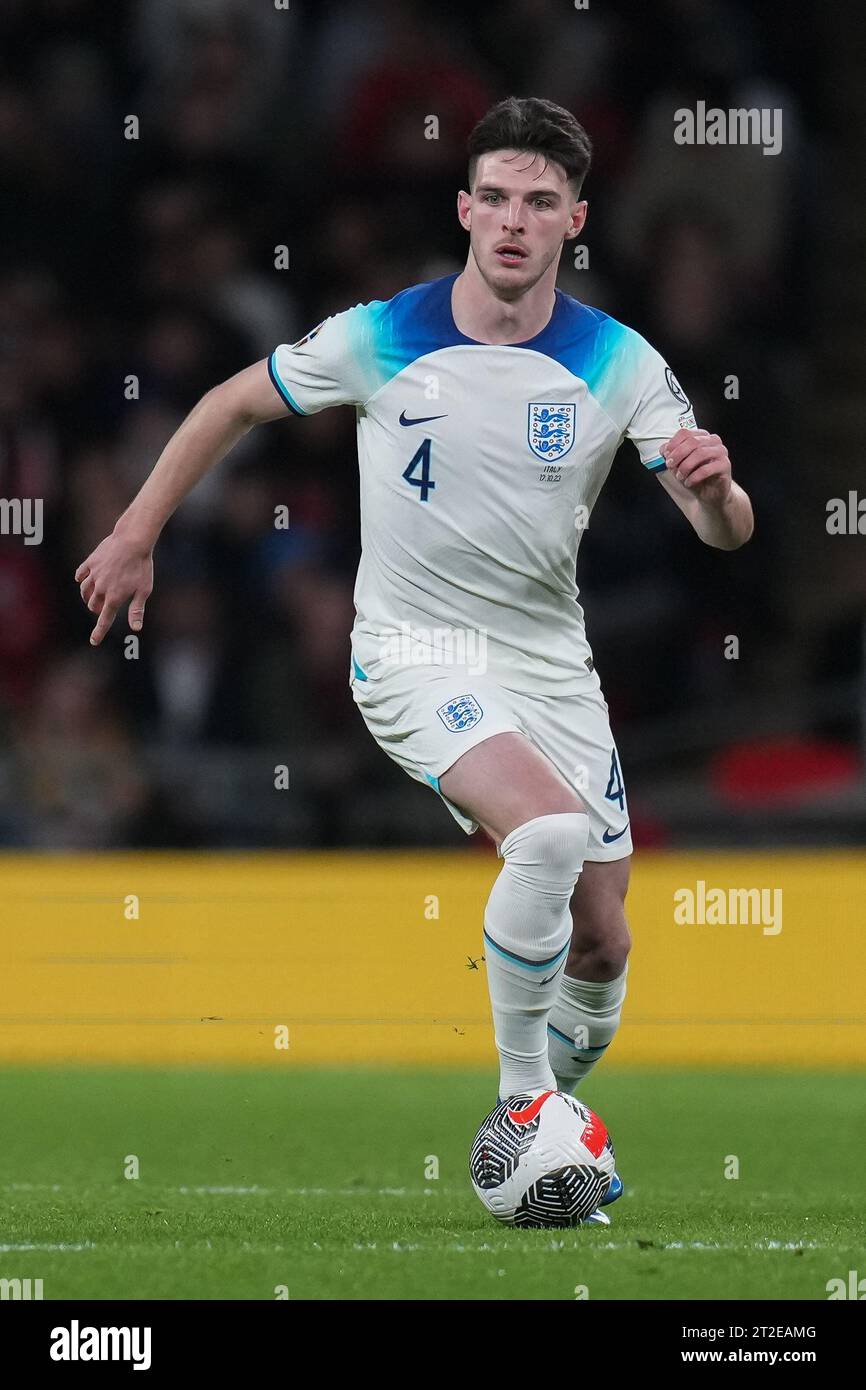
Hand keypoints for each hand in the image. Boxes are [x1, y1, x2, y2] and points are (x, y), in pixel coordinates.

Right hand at [75, 531, 152, 645]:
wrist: (132, 540)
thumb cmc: (142, 566)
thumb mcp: (143, 590)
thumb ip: (137, 610)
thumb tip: (135, 628)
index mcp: (114, 597)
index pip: (104, 620)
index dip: (99, 632)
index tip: (94, 641)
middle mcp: (101, 588)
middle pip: (93, 605)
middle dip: (96, 610)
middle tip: (101, 610)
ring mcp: (94, 574)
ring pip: (85, 590)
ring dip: (87, 597)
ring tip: (92, 597)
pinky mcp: (91, 562)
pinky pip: (81, 573)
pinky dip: (81, 578)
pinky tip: (82, 579)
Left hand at [660, 428, 731, 507]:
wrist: (710, 493)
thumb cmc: (695, 476)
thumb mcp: (680, 465)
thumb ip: (672, 455)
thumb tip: (664, 449)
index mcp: (701, 436)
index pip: (685, 433)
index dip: (673, 443)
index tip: (665, 455)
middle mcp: (713, 441)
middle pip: (692, 441)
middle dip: (678, 454)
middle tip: (670, 465)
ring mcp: (721, 452)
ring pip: (700, 453)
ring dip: (686, 466)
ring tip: (679, 477)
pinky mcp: (725, 465)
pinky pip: (707, 469)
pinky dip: (694, 477)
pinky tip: (688, 483)